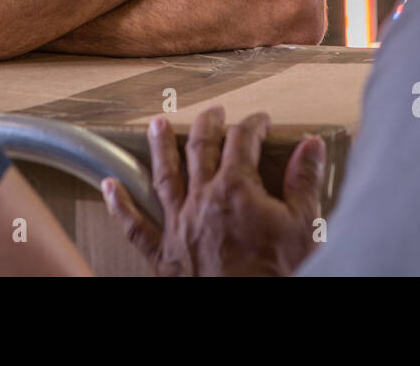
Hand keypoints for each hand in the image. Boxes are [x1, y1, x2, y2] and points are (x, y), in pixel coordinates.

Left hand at [101, 106, 325, 276]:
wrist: (246, 307)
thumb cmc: (275, 273)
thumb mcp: (304, 225)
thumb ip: (305, 181)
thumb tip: (310, 145)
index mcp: (236, 188)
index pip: (242, 140)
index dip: (253, 124)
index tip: (261, 120)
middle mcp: (202, 198)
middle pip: (201, 148)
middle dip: (208, 125)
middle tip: (212, 111)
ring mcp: (178, 224)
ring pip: (164, 175)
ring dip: (160, 147)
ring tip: (156, 125)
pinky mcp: (163, 253)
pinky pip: (135, 225)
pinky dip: (119, 205)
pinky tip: (108, 186)